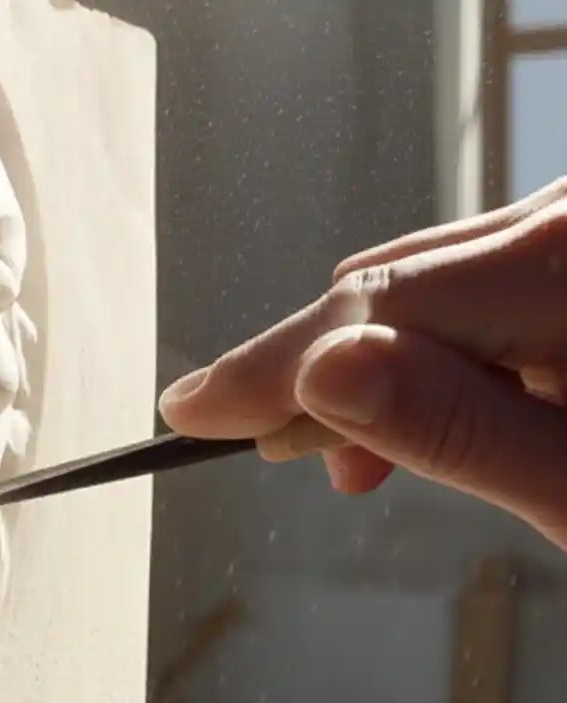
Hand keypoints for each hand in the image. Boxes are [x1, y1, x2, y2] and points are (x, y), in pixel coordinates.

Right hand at [159, 178, 566, 549]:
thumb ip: (457, 427)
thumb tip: (318, 374)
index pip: (379, 302)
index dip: (274, 363)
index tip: (194, 410)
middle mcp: (563, 221)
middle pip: (392, 282)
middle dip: (325, 375)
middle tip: (296, 460)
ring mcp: (563, 228)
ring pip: (422, 280)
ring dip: (373, 367)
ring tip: (367, 459)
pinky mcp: (562, 250)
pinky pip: (467, 280)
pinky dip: (428, 347)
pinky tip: (433, 408)